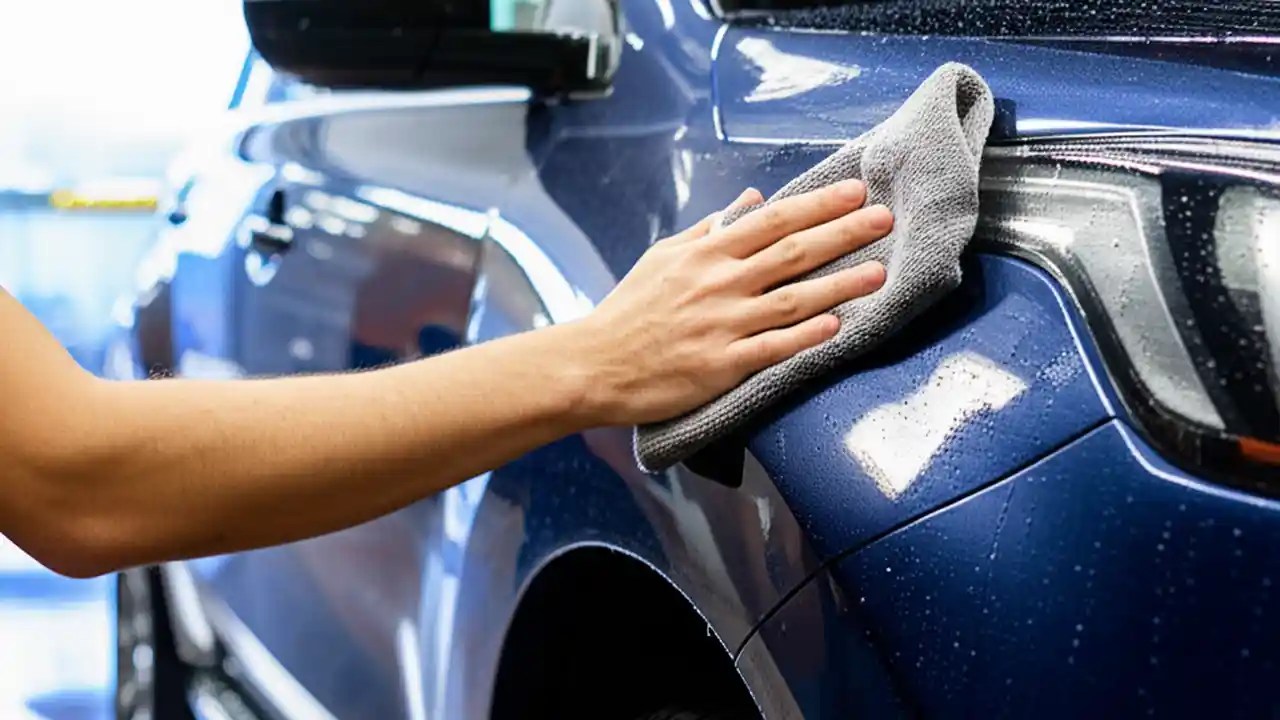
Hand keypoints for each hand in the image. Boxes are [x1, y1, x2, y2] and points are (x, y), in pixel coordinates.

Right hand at [574, 180, 891, 425]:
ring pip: (791, 300)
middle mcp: (718, 283)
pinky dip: (804, 336)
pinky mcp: (719, 366)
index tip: (856, 191)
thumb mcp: (664, 256)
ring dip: (839, 284)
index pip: (773, 219)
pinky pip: (770, 348)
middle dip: (842, 233)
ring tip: (879, 272)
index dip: (818, 204)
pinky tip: (836, 325)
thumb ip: (710, 228)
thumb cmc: (630, 310)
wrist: (594, 364)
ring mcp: (721, 325)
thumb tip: (752, 199)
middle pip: (792, 252)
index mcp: (707, 253)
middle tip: (886, 219)